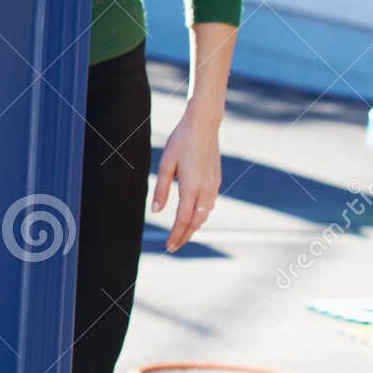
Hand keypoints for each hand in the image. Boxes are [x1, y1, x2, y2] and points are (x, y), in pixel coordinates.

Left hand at [153, 100, 222, 251]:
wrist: (204, 125)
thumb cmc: (180, 142)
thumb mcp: (165, 164)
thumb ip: (161, 189)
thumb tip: (155, 211)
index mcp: (191, 187)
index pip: (183, 219)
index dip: (176, 235)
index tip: (169, 246)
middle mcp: (206, 189)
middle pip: (196, 221)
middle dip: (185, 235)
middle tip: (174, 247)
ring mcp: (214, 185)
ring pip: (204, 214)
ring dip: (194, 226)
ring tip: (182, 235)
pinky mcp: (217, 179)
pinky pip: (209, 204)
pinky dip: (201, 214)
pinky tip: (194, 215)